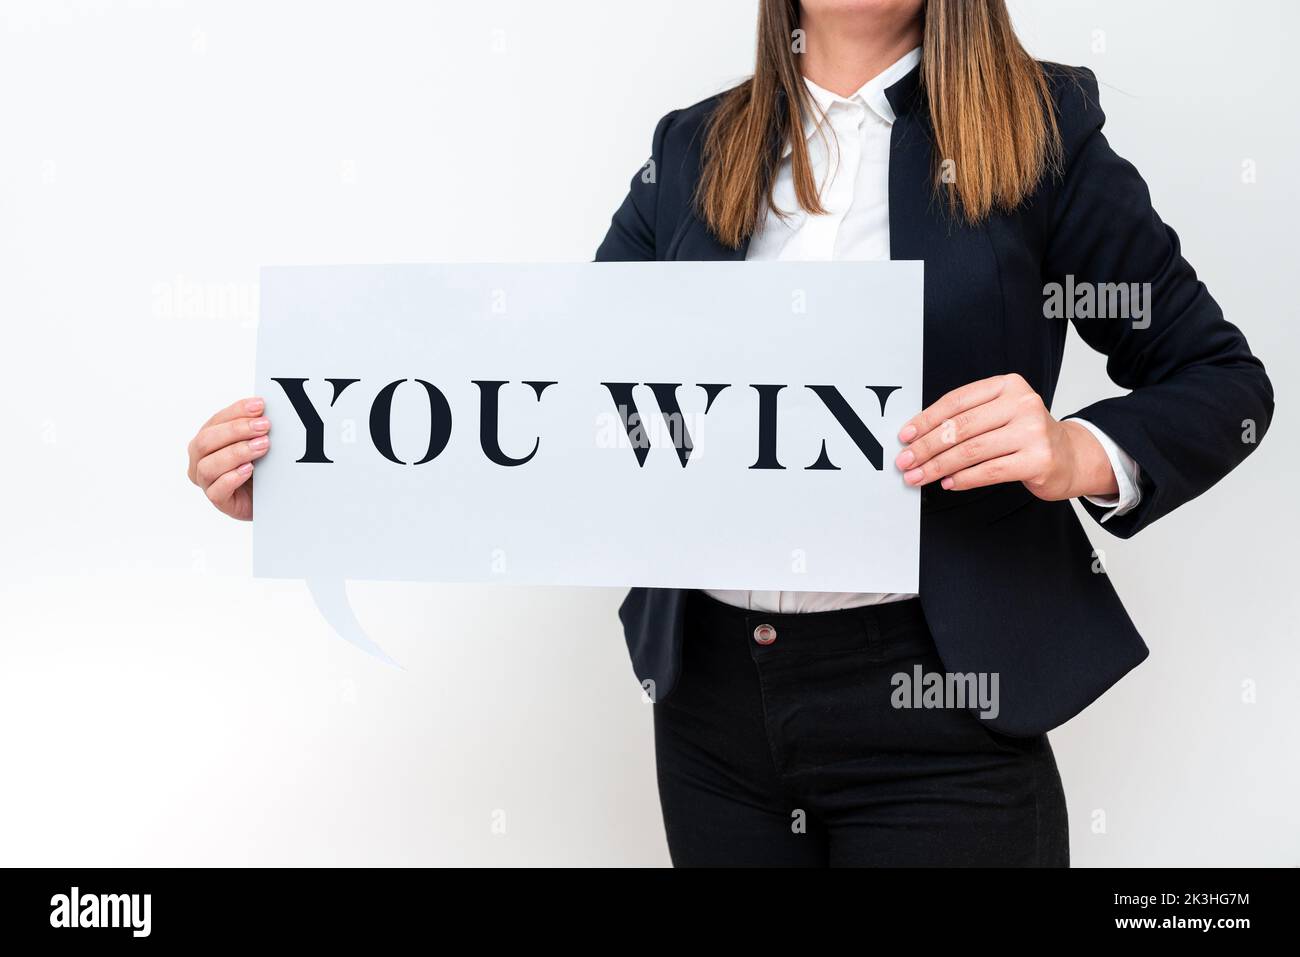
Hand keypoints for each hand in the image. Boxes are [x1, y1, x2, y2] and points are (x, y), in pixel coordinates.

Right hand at [186, 397, 269, 520]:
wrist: (269, 496)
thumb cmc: (258, 467)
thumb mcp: (256, 443)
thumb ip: (253, 427)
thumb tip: (262, 408)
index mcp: (207, 439)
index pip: (216, 421)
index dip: (237, 411)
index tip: (259, 405)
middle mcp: (199, 459)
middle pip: (206, 441)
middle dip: (237, 430)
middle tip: (264, 426)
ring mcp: (205, 481)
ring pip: (208, 465)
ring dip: (237, 452)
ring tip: (261, 447)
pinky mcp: (217, 500)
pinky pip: (216, 490)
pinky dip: (232, 478)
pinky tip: (248, 470)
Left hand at [893, 373, 1117, 501]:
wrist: (1070, 455)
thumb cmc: (1026, 434)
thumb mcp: (1000, 413)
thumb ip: (967, 417)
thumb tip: (918, 436)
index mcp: (1008, 385)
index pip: (957, 401)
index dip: (926, 419)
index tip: (905, 435)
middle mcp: (1022, 404)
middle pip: (961, 427)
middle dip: (926, 447)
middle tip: (906, 460)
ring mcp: (1032, 432)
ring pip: (971, 451)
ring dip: (938, 466)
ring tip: (919, 476)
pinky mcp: (1038, 460)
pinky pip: (989, 471)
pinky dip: (963, 479)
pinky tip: (948, 483)